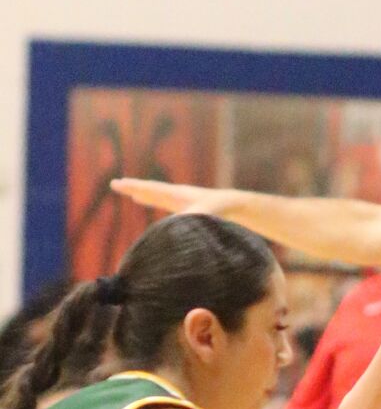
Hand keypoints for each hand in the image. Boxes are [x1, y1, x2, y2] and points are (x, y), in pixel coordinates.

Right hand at [111, 177, 232, 217]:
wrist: (237, 205)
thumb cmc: (222, 209)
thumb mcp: (206, 212)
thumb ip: (191, 215)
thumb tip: (174, 224)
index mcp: (178, 194)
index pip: (152, 189)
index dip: (134, 187)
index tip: (118, 184)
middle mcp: (178, 195)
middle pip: (151, 189)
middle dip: (134, 188)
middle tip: (115, 184)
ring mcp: (183, 201)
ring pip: (159, 196)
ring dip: (145, 195)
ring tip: (133, 194)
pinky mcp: (189, 208)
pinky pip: (167, 204)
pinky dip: (156, 203)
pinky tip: (155, 205)